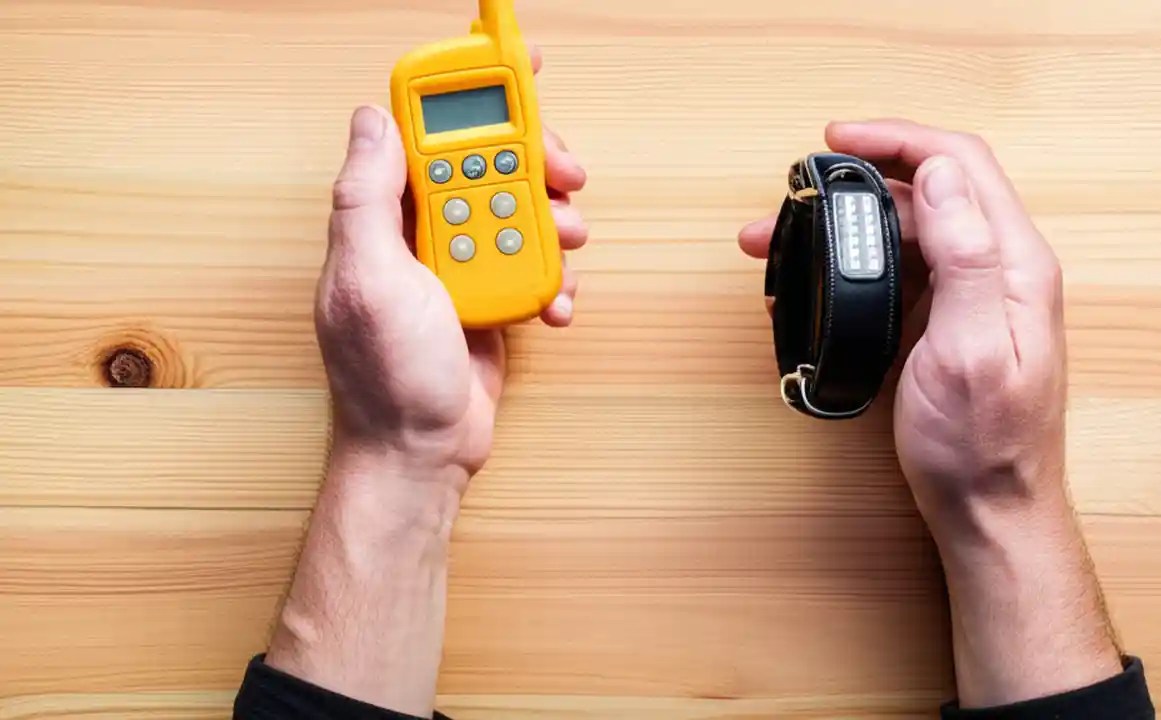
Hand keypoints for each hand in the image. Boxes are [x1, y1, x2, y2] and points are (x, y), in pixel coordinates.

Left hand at [315, 55, 587, 489]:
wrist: (421, 455)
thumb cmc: (387, 380)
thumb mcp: (369, 281)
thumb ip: (368, 198)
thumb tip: (371, 119)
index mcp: (382, 218)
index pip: (422, 132)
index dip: (463, 92)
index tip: (511, 66)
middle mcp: (418, 233)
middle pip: (488, 165)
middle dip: (533, 163)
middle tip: (566, 173)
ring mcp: (457, 266)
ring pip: (521, 212)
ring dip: (553, 223)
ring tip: (567, 244)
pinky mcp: (488, 297)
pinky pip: (532, 265)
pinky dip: (552, 281)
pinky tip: (552, 305)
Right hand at [739, 120, 1119, 707]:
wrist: (990, 512)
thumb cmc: (983, 445)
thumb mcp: (973, 350)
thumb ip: (967, 257)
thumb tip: (940, 175)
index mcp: (1014, 263)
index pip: (958, 164)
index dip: (898, 139)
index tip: (837, 139)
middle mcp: (998, 269)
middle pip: (927, 192)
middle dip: (854, 183)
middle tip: (792, 195)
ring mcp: (972, 297)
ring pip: (905, 232)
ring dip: (844, 224)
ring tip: (781, 241)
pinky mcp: (946, 324)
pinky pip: (898, 271)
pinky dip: (851, 263)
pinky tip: (813, 282)